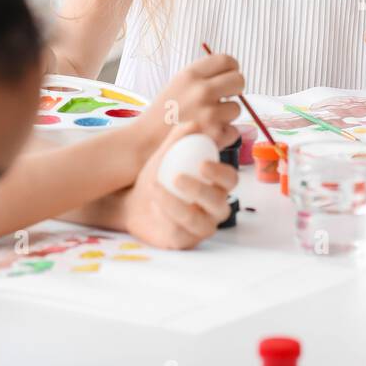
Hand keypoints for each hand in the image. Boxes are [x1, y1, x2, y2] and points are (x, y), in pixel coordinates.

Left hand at [117, 123, 237, 249]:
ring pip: (199, 222)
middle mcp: (215, 208)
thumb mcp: (165, 155)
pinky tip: (154, 206)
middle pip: (220, 204)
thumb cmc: (158, 176)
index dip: (221, 173)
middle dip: (200, 191)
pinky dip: (167, 219)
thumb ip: (178, 139)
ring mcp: (202, 228)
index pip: (231, 180)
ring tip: (155, 189)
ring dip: (177, 205)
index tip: (202, 163)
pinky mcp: (185, 241)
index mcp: (217, 185)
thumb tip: (194, 124)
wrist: (134, 200)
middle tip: (177, 177)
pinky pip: (181, 234)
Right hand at [132, 54, 244, 159]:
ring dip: (226, 115)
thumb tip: (229, 73)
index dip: (232, 69)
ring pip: (236, 108)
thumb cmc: (161, 114)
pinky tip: (208, 134)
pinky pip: (233, 130)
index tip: (228, 76)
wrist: (144, 143)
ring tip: (207, 120)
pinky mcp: (214, 135)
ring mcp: (209, 113)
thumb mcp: (177, 84)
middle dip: (234, 89)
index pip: (227, 60)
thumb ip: (201, 77)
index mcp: (191, 74)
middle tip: (224, 98)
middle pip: (239, 80)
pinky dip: (224, 135)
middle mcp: (201, 90)